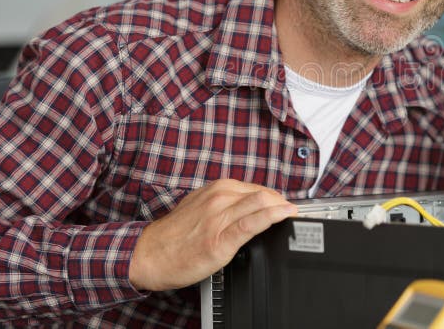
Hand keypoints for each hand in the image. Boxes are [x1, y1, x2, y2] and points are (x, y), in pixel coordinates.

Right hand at [129, 179, 296, 290]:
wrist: (149, 254)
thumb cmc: (174, 235)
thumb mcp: (200, 206)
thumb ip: (225, 203)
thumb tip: (250, 205)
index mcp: (217, 189)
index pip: (258, 188)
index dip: (277, 198)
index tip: (287, 206)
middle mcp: (220, 198)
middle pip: (264, 193)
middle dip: (283, 203)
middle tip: (294, 214)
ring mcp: (220, 217)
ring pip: (261, 203)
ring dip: (283, 209)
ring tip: (294, 216)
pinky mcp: (220, 239)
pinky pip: (252, 223)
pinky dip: (273, 217)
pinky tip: (285, 217)